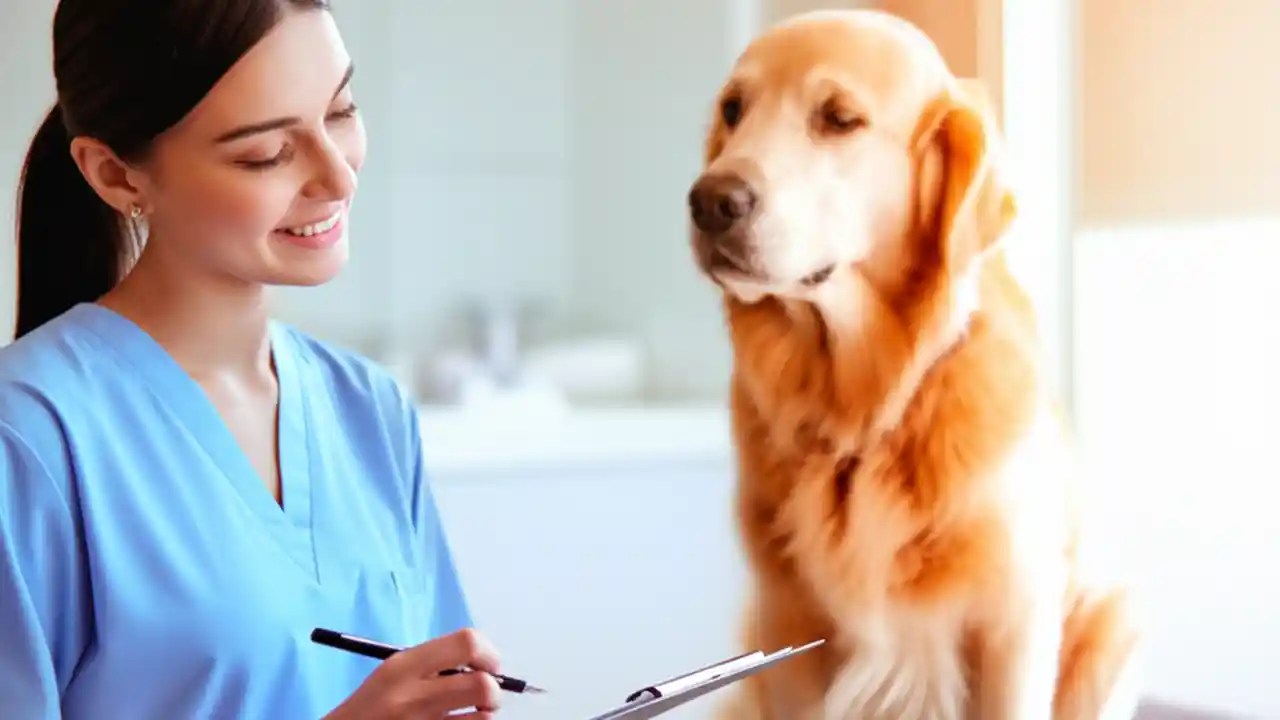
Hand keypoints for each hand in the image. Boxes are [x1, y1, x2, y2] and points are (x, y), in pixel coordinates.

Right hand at [324, 628, 503, 718]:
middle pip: (481, 684)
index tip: (489, 664)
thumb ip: (434, 663)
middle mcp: (413, 696)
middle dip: (495, 690)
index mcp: (403, 666)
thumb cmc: (371, 708)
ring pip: (483, 718)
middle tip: (488, 695)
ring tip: (476, 714)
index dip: (488, 653)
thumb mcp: (393, 674)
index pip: (466, 644)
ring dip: (486, 715)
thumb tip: (482, 663)